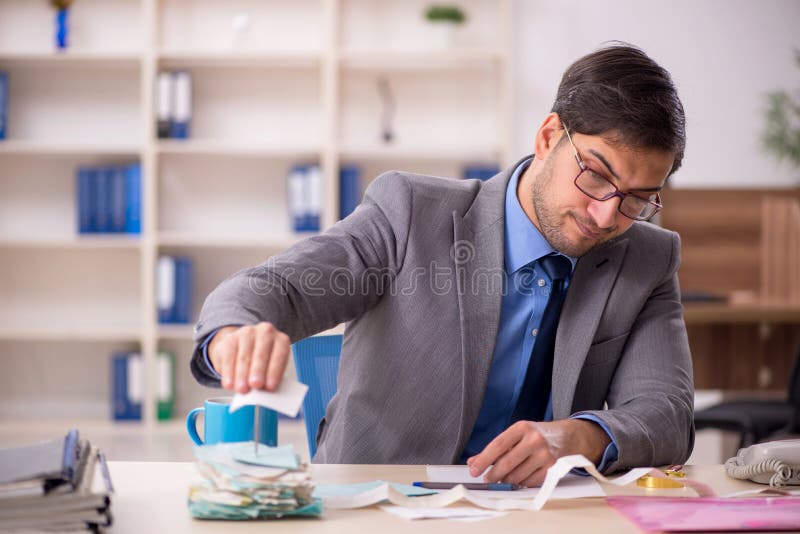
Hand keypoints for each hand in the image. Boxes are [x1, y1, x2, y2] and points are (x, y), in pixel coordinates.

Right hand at [207, 322, 290, 393]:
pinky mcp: (230, 339)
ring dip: (242, 375)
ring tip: (242, 389)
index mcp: (280, 340)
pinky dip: (229, 373)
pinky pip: (229, 357)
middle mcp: (265, 332)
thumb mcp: (270, 368)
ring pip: (244, 356)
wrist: (242, 347)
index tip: (270, 387)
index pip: (280, 355)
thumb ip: (270, 378)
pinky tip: (229, 384)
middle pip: (261, 354)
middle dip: (258, 371)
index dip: (275, 371)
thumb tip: (265, 392)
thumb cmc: (261, 361)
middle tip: (255, 385)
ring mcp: (247, 333)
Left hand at [466, 419, 609, 486]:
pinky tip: (519, 479)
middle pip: (507, 463)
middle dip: (493, 474)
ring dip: (506, 480)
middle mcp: (534, 440)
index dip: (484, 459)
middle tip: (486, 479)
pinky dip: (520, 483)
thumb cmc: (537, 435)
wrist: (567, 436)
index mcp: (522, 428)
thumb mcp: (517, 434)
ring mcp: (545, 455)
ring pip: (517, 476)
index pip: (498, 445)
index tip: (474, 469)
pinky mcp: (553, 468)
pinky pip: (529, 482)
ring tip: (503, 477)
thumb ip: (496, 448)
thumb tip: (474, 461)